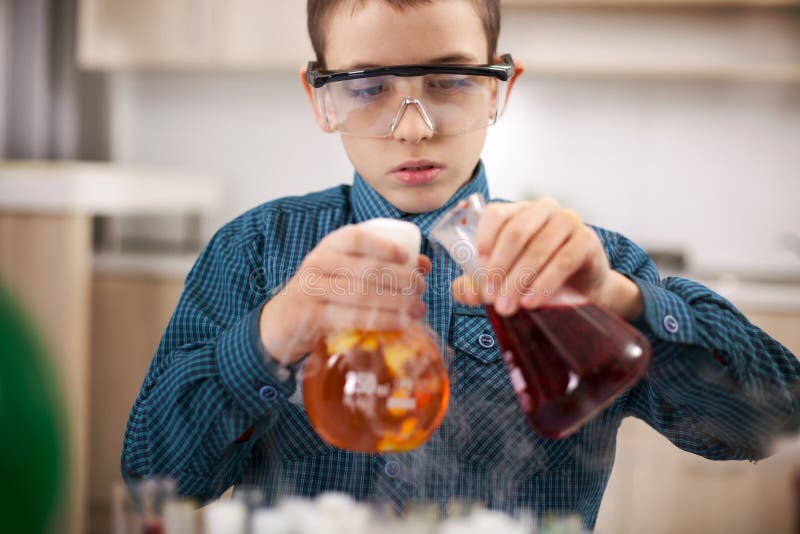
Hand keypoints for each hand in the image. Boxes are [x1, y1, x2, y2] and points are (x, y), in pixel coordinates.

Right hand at [260, 225, 429, 363]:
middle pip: (367, 270)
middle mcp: (318, 264)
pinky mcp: (313, 317)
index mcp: (329, 247)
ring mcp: (313, 291)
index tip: (405, 256)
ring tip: (419, 309)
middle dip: (402, 280)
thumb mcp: (345, 271)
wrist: (283, 320)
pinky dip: (382, 321)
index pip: (355, 238)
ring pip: (363, 295)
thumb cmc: (324, 292)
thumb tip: (423, 264)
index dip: (383, 245)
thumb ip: (380, 264)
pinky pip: (353, 318)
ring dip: (398, 303)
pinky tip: (401, 324)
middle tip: (421, 289)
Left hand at [451, 198, 642, 318]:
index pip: (496, 214)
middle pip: (515, 232)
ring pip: (537, 249)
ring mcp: (568, 221)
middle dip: (499, 268)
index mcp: (519, 211)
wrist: (582, 289)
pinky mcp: (587, 240)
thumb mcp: (507, 278)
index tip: (478, 267)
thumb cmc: (539, 276)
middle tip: (491, 298)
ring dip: (519, 280)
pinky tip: (531, 301)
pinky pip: (562, 261)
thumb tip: (462, 290)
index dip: (485, 238)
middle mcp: (544, 210)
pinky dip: (544, 283)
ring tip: (507, 306)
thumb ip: (480, 283)